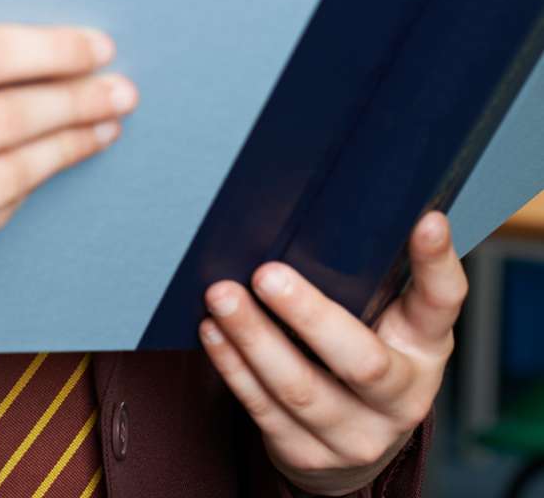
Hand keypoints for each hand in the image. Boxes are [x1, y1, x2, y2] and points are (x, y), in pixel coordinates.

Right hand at [0, 22, 136, 408]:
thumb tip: (16, 52)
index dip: (47, 50)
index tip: (96, 44)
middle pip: (4, 122)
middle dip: (74, 101)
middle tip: (120, 87)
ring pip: (9, 178)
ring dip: (66, 148)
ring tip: (102, 125)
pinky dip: (24, 191)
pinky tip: (49, 168)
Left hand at [197, 210, 466, 495]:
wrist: (356, 439)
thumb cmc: (371, 350)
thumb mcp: (391, 314)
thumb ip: (375, 269)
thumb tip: (336, 201)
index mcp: (425, 346)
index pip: (441, 302)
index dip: (435, 262)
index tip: (425, 219)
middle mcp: (401, 398)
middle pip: (362, 362)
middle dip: (310, 316)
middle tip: (267, 273)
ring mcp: (355, 434)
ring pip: (301, 389)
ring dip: (254, 339)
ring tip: (222, 295)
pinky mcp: (307, 454)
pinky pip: (264, 410)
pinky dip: (233, 367)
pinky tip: (214, 332)